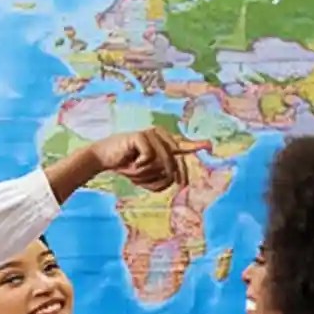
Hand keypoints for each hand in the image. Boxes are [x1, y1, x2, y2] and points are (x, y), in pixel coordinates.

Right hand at [88, 127, 202, 189]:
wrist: (104, 158)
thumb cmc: (128, 166)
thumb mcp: (149, 177)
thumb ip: (164, 178)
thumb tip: (174, 175)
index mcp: (165, 143)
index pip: (183, 147)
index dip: (195, 146)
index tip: (209, 146)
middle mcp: (161, 136)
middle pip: (173, 163)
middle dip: (159, 177)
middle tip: (144, 179)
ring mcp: (152, 134)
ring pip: (161, 163)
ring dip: (145, 173)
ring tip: (132, 168)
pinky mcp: (142, 135)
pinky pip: (149, 158)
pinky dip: (139, 166)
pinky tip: (130, 161)